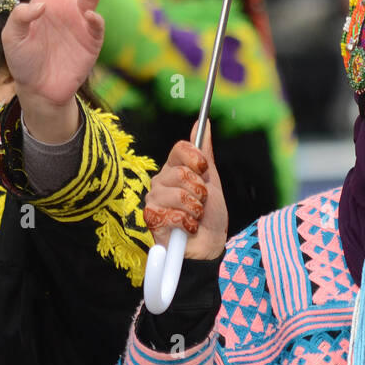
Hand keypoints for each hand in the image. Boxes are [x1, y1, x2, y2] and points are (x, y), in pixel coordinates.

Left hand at [2, 0, 111, 140]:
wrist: (41, 90)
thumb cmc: (23, 61)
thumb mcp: (11, 38)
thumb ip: (20, 17)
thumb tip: (41, 4)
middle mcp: (66, 2)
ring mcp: (81, 19)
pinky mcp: (92, 39)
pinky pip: (95, 23)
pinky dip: (94, 18)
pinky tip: (90, 15)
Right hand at [144, 123, 227, 259]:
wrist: (211, 243)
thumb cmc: (211, 213)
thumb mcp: (213, 180)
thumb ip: (205, 152)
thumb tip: (204, 122)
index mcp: (174, 168)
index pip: (180, 148)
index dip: (196, 159)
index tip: (205, 171)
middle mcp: (161, 181)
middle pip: (181, 173)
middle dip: (200, 191)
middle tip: (201, 202)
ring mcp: (154, 199)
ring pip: (178, 195)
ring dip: (195, 210)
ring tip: (195, 217)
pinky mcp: (151, 219)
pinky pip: (173, 214)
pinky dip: (187, 224)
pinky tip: (187, 228)